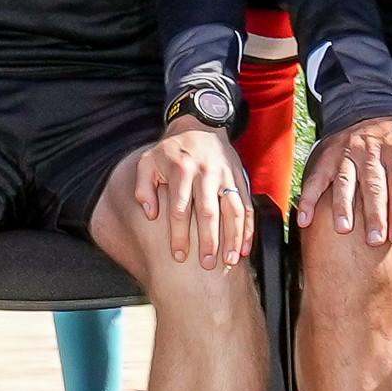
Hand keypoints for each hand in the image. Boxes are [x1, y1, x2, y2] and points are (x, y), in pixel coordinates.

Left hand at [109, 122, 252, 270]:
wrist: (200, 126)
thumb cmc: (171, 151)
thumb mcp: (148, 162)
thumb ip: (143, 188)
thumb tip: (151, 213)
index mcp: (182, 170)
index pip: (180, 208)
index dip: (179, 234)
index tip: (178, 255)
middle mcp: (206, 174)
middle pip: (208, 212)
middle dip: (209, 240)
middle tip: (207, 264)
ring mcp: (226, 177)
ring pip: (233, 210)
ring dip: (233, 237)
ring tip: (230, 260)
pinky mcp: (239, 179)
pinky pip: (247, 206)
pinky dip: (248, 228)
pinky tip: (245, 247)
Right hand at [299, 117, 391, 253]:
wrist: (369, 110)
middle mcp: (372, 151)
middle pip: (373, 186)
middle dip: (374, 214)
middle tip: (375, 241)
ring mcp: (347, 152)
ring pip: (345, 181)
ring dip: (343, 206)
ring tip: (343, 229)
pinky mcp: (328, 156)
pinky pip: (316, 178)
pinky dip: (309, 198)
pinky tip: (305, 219)